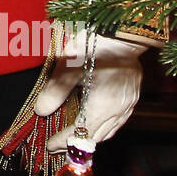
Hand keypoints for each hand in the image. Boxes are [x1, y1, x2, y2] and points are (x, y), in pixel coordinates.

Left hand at [34, 29, 145, 152]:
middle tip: (60, 145)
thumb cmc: (94, 46)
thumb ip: (55, 92)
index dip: (63, 141)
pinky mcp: (134, 93)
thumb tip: (41, 111)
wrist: (124, 30)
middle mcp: (119, 110)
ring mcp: (130, 102)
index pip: (80, 134)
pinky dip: (105, 125)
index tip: (50, 145)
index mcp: (103, 108)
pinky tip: (97, 118)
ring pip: (111, 130)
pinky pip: (119, 119)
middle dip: (77, 143)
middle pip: (97, 136)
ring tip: (77, 136)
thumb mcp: (68, 69)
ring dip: (92, 136)